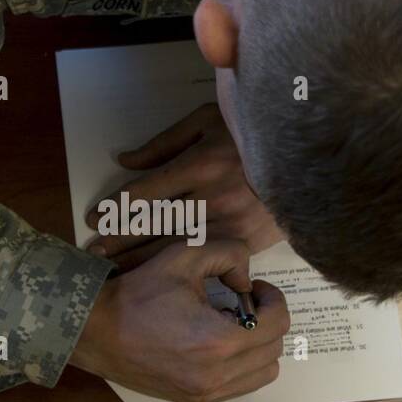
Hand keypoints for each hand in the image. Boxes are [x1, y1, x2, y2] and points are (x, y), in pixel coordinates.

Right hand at [69, 240, 290, 401]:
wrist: (95, 331)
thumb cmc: (137, 294)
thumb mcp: (184, 256)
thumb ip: (229, 254)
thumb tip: (247, 280)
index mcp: (219, 342)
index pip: (278, 323)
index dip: (273, 298)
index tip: (254, 286)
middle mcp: (217, 376)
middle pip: (274, 349)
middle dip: (265, 320)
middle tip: (241, 302)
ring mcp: (206, 393)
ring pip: (263, 373)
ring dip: (257, 346)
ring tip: (230, 326)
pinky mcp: (194, 401)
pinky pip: (240, 387)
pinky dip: (240, 365)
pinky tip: (215, 344)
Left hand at [84, 102, 284, 270]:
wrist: (308, 159)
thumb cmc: (252, 135)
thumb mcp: (207, 121)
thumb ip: (164, 142)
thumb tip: (125, 161)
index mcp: (198, 164)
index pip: (144, 192)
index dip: (114, 209)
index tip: (93, 219)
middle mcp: (209, 198)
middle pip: (151, 226)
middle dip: (118, 241)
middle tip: (93, 254)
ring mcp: (228, 224)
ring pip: (174, 248)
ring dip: (139, 260)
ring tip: (112, 270)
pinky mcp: (244, 243)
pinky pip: (203, 262)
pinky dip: (177, 272)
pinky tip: (157, 280)